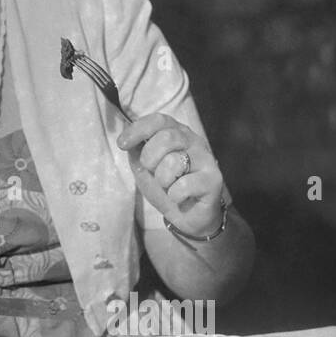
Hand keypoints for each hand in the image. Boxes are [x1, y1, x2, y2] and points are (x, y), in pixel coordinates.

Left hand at [116, 113, 224, 235]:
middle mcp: (194, 142)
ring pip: (174, 161)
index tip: (122, 143)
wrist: (188, 216)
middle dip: (149, 157)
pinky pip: (184, 185)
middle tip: (150, 171)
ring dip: (162, 180)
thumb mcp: (144, 169)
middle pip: (167, 137)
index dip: (138, 129)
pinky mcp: (213, 180)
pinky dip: (174, 195)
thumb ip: (136, 152)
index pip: (159, 120)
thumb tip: (128, 139)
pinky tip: (179, 197)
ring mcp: (206, 160)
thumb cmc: (167, 187)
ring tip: (169, 186)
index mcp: (178, 134)